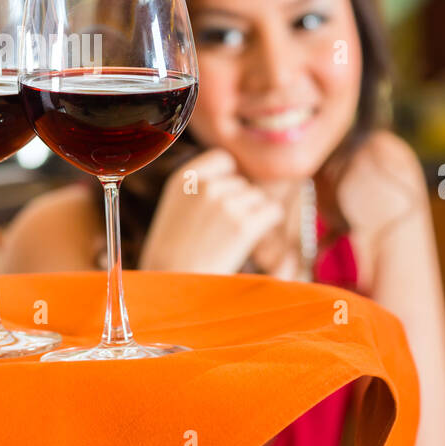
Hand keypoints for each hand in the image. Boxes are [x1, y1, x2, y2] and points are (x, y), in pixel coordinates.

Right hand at [139, 148, 288, 274]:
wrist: (172, 287)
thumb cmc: (171, 254)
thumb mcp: (175, 208)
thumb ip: (198, 188)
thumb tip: (237, 177)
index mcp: (183, 179)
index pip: (222, 158)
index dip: (230, 176)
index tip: (226, 195)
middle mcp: (205, 186)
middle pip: (242, 182)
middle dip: (240, 202)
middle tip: (225, 228)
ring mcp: (226, 204)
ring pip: (258, 197)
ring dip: (253, 214)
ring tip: (232, 237)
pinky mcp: (244, 226)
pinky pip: (272, 211)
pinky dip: (269, 222)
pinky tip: (253, 237)